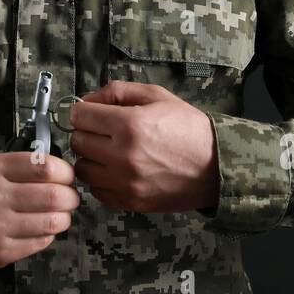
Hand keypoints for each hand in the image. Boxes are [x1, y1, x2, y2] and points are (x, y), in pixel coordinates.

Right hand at [0, 151, 79, 275]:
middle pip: (54, 195)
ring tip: (59, 215)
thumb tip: (55, 169)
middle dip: (70, 197)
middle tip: (70, 197)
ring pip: (52, 221)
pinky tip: (39, 229)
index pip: (44, 166)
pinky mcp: (2, 251)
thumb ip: (16, 167)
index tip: (67, 176)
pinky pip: (40, 242)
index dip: (65, 172)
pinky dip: (47, 235)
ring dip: (63, 218)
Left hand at [69, 79, 219, 212]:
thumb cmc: (188, 128)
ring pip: (82, 169)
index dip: (84, 111)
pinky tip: (117, 170)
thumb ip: (117, 91)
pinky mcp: (129, 202)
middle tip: (103, 131)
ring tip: (109, 152)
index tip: (92, 113)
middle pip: (77, 142)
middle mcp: (123, 156)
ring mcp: (125, 183)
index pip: (80, 116)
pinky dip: (101, 180)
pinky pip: (96, 191)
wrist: (216, 165)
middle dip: (87, 132)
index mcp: (129, 125)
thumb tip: (86, 100)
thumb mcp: (157, 96)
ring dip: (91, 158)